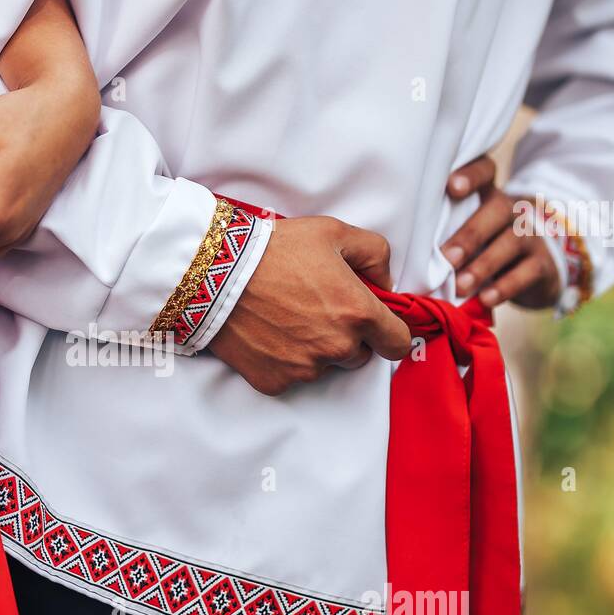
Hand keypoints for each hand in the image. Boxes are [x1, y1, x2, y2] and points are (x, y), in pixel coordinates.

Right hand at [209, 216, 412, 395]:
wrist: (216, 271)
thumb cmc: (275, 249)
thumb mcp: (334, 232)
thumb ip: (375, 255)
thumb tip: (385, 284)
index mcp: (358, 313)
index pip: (398, 344)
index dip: (390, 333)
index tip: (378, 326)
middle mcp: (337, 347)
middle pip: (359, 356)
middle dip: (346, 337)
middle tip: (317, 310)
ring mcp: (305, 369)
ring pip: (324, 367)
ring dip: (315, 349)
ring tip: (286, 318)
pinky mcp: (275, 381)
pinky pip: (291, 376)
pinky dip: (283, 360)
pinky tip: (268, 333)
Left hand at [442, 156, 560, 308]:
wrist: (534, 268)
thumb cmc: (481, 247)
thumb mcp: (464, 230)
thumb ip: (440, 230)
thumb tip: (399, 250)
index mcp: (487, 195)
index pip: (484, 171)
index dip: (471, 175)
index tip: (451, 186)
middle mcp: (511, 209)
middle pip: (496, 210)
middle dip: (469, 235)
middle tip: (447, 258)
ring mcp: (531, 234)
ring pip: (511, 242)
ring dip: (483, 265)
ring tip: (461, 286)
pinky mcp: (543, 263)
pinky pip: (527, 272)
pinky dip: (505, 287)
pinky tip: (486, 299)